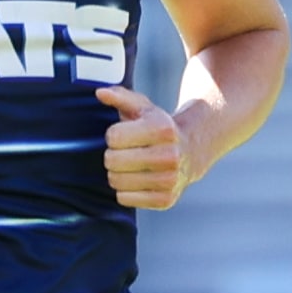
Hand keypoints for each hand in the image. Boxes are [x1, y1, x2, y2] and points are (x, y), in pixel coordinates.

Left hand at [97, 86, 202, 209]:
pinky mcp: (166, 200)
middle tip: (124, 153)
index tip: (124, 135)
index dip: (113, 135)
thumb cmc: (158, 128)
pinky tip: (137, 180)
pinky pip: (124, 199)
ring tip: (130, 167)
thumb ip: (120, 96)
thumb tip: (100, 92)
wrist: (190, 152)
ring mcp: (169, 180)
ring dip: (117, 174)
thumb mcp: (143, 107)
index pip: (113, 137)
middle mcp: (169, 155)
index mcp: (163, 129)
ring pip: (116, 181)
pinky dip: (125, 191)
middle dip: (112, 155)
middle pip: (112, 161)